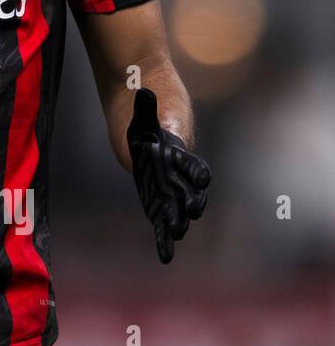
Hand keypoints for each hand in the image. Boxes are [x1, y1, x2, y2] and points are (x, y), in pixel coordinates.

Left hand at [127, 87, 210, 263]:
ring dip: (177, 221)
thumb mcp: (144, 116)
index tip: (203, 180)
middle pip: (188, 191)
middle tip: (193, 211)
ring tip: (177, 233)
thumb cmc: (148, 126)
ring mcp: (170, 192)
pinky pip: (161, 222)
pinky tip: (165, 256)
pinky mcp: (157, 203)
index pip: (192, 165)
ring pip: (177, 210)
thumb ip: (145, 107)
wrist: (150, 141)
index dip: (196, 172)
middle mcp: (179, 177)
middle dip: (191, 201)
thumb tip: (142, 90)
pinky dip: (163, 238)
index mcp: (179, 155)